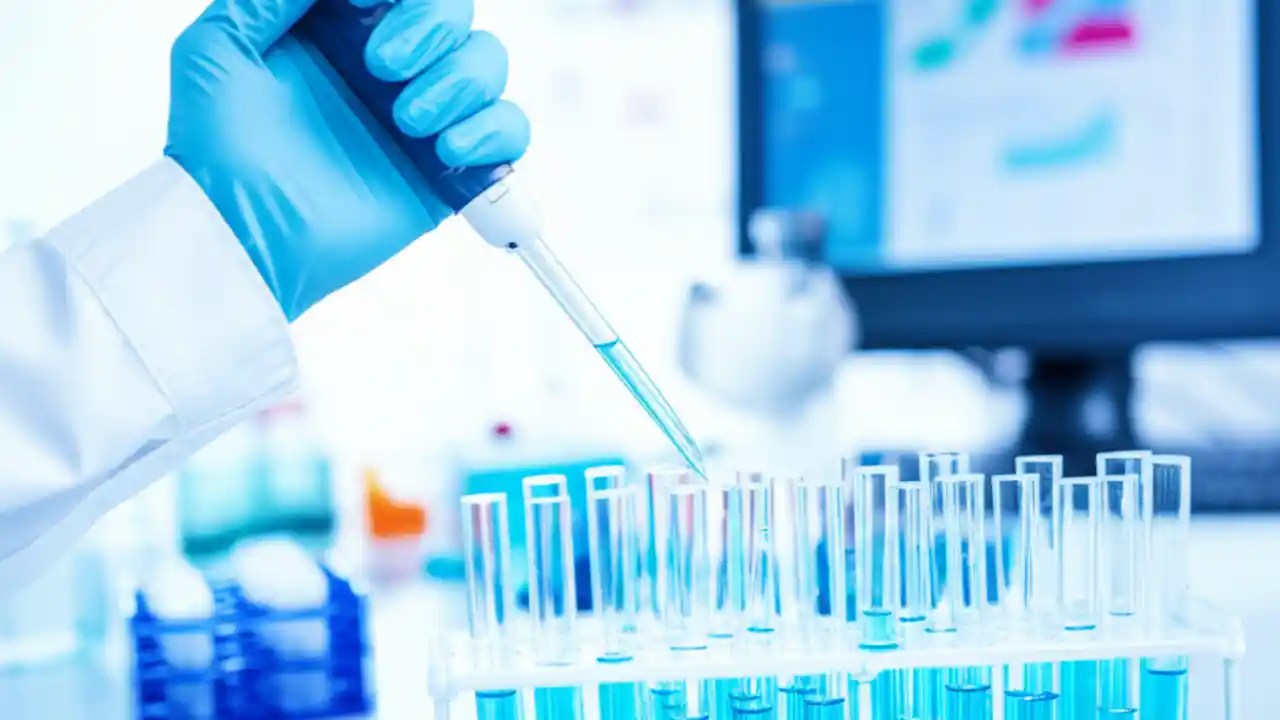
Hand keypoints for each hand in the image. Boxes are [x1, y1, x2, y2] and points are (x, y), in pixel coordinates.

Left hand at [166, 0, 529, 319]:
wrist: (247, 236)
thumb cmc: (220, 151)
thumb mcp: (218, 49)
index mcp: (339, 29)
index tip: (371, 6)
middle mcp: (388, 67)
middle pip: (455, 11)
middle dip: (433, 25)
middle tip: (382, 66)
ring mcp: (423, 117)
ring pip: (488, 62)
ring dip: (459, 82)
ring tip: (408, 122)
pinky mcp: (448, 171)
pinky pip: (510, 130)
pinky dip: (491, 131)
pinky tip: (444, 150)